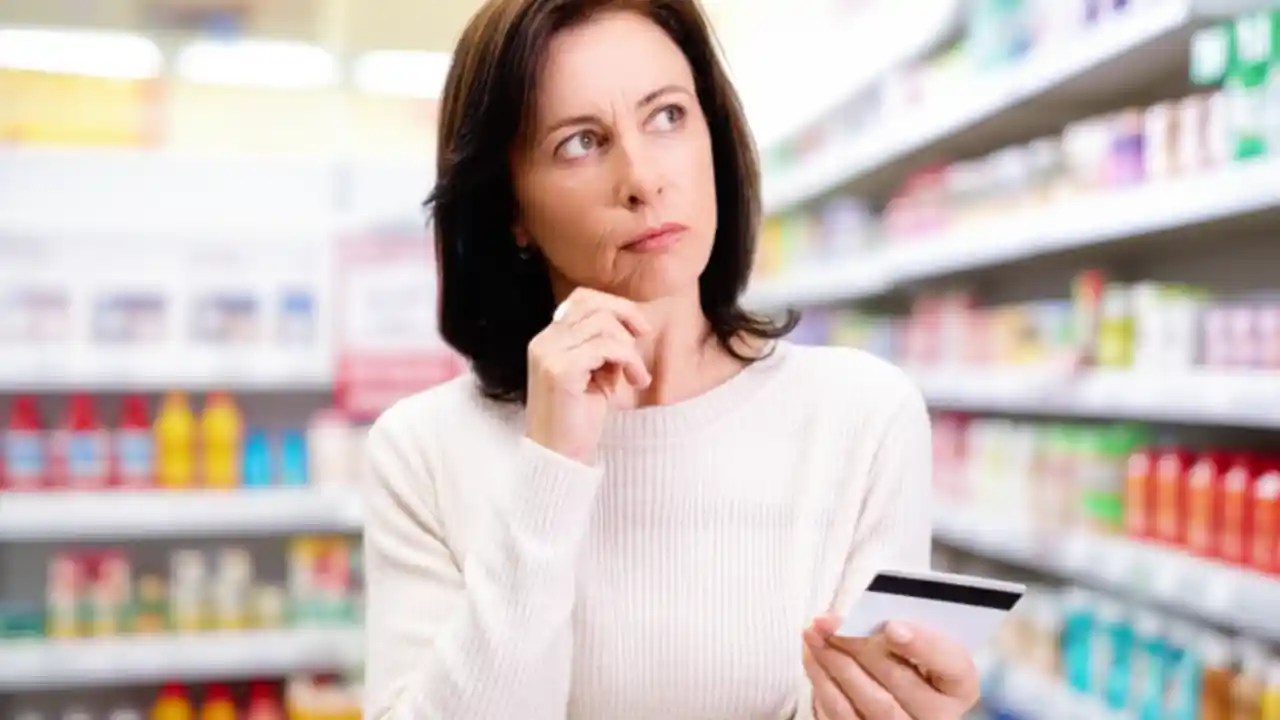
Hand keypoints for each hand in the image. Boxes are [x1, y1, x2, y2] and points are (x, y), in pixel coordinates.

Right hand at [526, 287, 652, 463]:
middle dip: (626, 317)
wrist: (559, 458)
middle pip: (593, 304)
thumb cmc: (578, 420)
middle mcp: (543, 342)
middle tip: (644, 340)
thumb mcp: (593, 375)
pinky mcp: (560, 370)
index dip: (614, 306)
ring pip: (603, 324)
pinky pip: (606, 346)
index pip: (581, 299)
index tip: (638, 328)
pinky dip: (629, 359)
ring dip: (629, 348)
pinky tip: (635, 380)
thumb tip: (629, 324)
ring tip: (635, 375)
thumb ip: (602, 347)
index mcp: (547, 340)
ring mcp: (549, 354)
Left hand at [802, 615, 979, 719]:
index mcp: (959, 686)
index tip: (893, 626)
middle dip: (860, 648)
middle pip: (901, 683)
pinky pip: (843, 719)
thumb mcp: (918, 638)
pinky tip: (813, 658)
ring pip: (869, 703)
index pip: (952, 665)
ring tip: (812, 634)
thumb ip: (901, 627)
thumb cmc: (909, 655)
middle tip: (830, 622)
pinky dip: (824, 686)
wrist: (899, 690)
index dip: (922, 645)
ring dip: (834, 665)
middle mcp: (938, 716)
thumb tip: (866, 618)